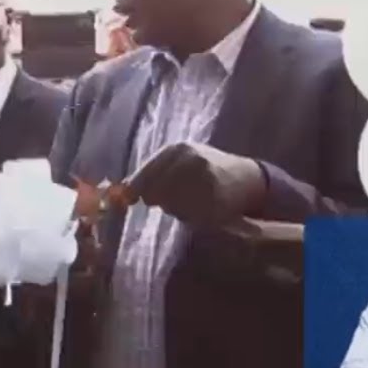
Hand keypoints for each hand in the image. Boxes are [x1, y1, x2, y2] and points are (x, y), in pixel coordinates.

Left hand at [129, 142, 265, 226]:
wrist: (248, 177)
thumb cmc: (206, 169)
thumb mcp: (178, 162)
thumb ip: (151, 174)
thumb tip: (119, 192)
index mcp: (176, 149)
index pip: (144, 175)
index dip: (134, 191)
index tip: (127, 202)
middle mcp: (189, 160)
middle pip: (154, 193)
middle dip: (159, 201)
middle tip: (175, 199)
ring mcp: (204, 178)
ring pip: (171, 207)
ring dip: (177, 210)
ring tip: (193, 202)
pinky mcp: (217, 197)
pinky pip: (191, 216)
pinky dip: (193, 217)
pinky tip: (205, 209)